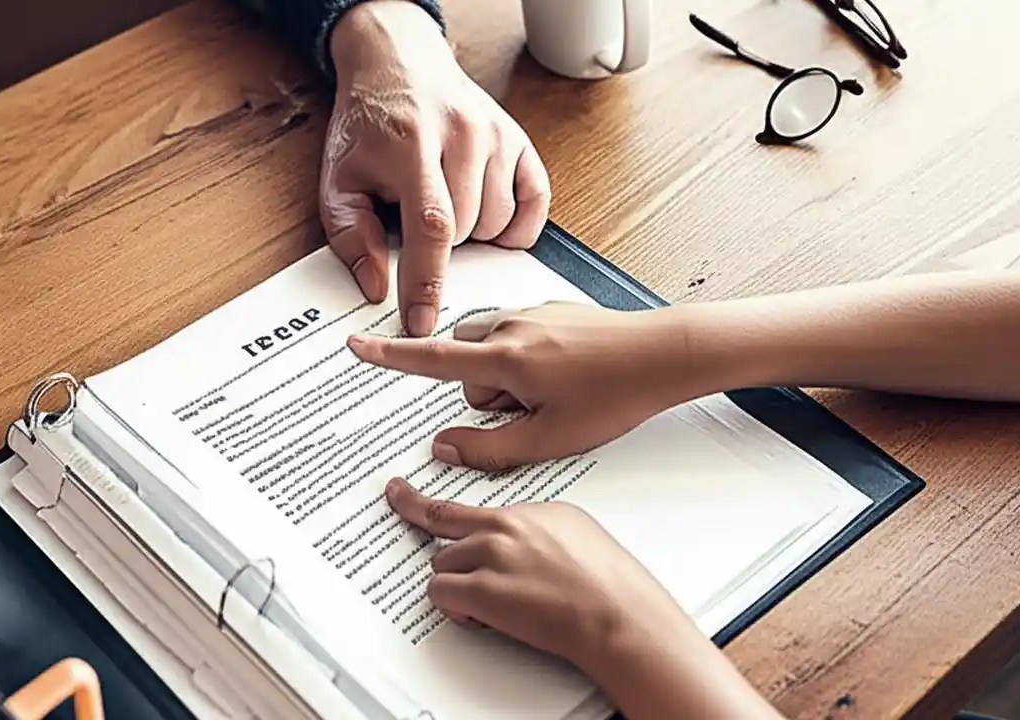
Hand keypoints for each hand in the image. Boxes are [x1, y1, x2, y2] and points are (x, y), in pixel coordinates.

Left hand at [325, 0, 550, 336]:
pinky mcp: (520, 142)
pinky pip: (534, 206)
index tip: (422, 322)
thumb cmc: (369, 127)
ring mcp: (498, 136)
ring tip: (445, 208)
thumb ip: (350, 236)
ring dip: (474, 235)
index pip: (432, 227)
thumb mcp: (338, 180)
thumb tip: (376, 286)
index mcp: (412, 145)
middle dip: (442, 248)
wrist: (398, 65)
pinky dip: (513, 225)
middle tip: (416, 224)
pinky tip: (485, 216)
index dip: (428, 281)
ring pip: (500, 223)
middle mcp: (463, 136)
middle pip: (469, 230)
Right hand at [348, 302, 717, 469]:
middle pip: (467, 365)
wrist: (665, 354)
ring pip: (494, 353)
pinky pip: (520, 338)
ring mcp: (533, 315)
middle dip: (487, 393)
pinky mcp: (552, 310)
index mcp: (506, 359)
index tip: (355, 346)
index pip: (431, 359)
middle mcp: (512, 328)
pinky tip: (570, 376)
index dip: (389, 356)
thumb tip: (445, 447)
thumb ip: (489, 448)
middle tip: (533, 412)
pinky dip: (531, 361)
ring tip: (557, 394)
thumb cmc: (614, 396)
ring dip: (509, 378)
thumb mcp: (550, 439)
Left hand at [385, 478, 674, 668]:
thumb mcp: (578, 534)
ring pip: (441, 563)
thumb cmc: (611, 587)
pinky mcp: (482, 589)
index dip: (439, 501)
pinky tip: (477, 614)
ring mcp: (491, 555)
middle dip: (414, 511)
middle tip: (397, 498)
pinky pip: (440, 592)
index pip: (472, 506)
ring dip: (456, 584)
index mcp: (530, 511)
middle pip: (442, 519)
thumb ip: (538, 530)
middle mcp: (506, 526)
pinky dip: (453, 607)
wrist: (619, 617)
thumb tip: (521, 540)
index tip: (412, 489)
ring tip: (488, 603)